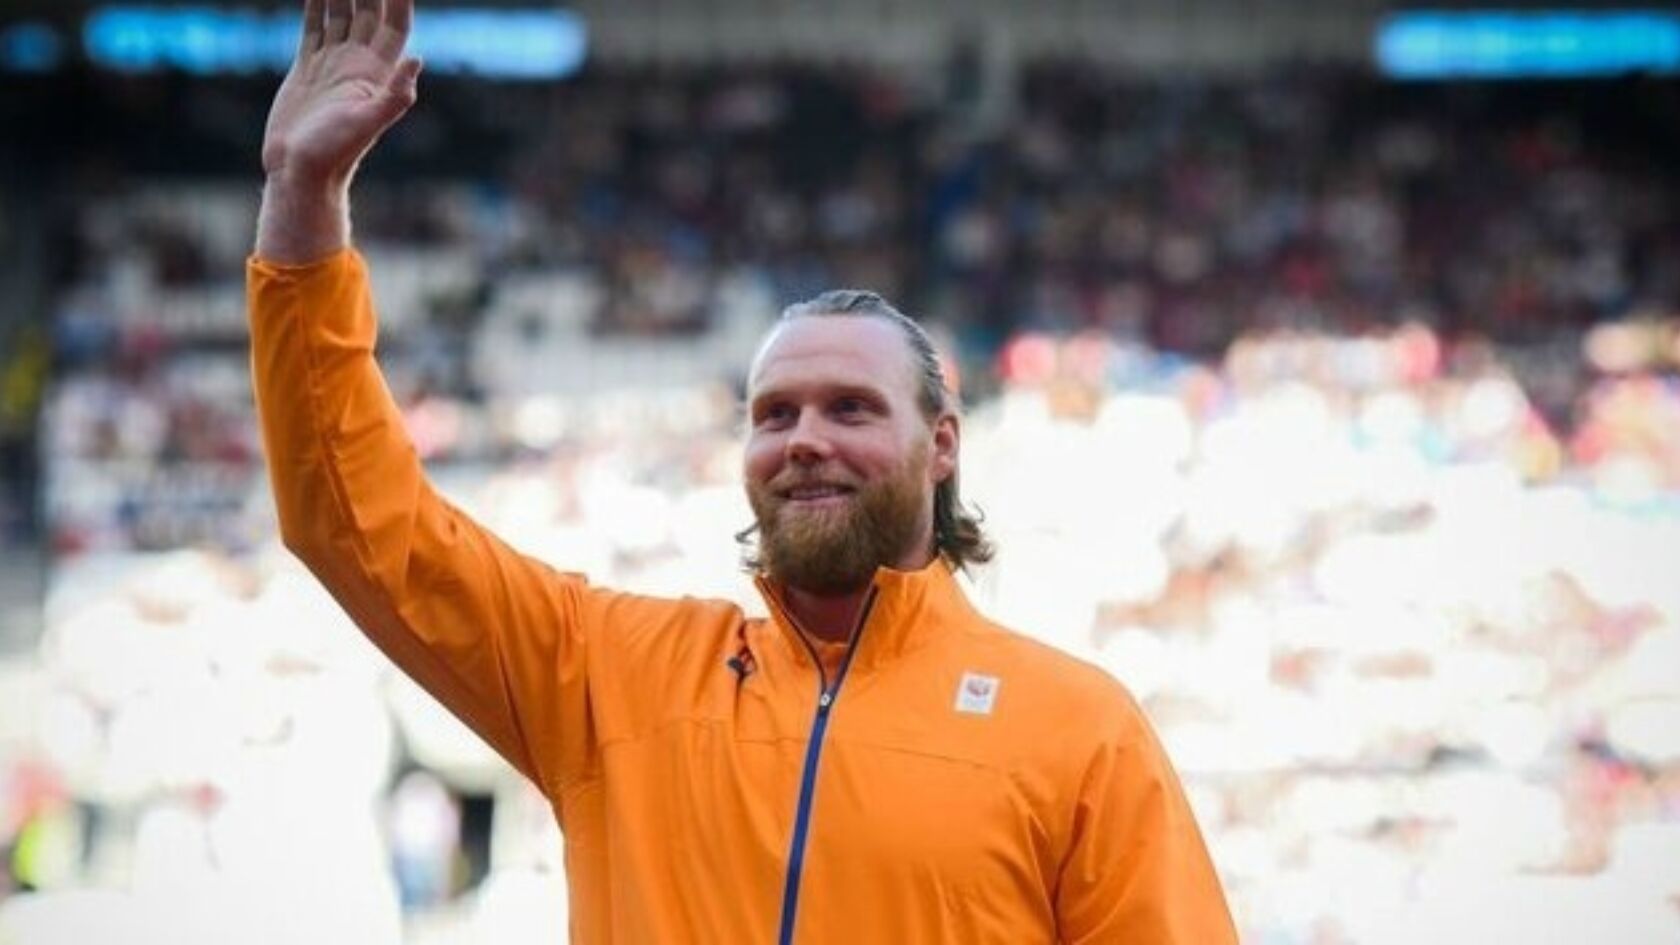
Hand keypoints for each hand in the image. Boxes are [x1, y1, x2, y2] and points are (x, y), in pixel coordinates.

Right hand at [262, 0, 420, 187]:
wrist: (301, 171)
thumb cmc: (336, 152)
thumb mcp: (367, 124)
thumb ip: (394, 96)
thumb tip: (417, 59)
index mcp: (377, 73)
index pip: (394, 25)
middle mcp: (359, 63)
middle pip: (369, 12)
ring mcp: (334, 64)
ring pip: (341, 14)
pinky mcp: (308, 68)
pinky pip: (314, 27)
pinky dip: (316, 5)